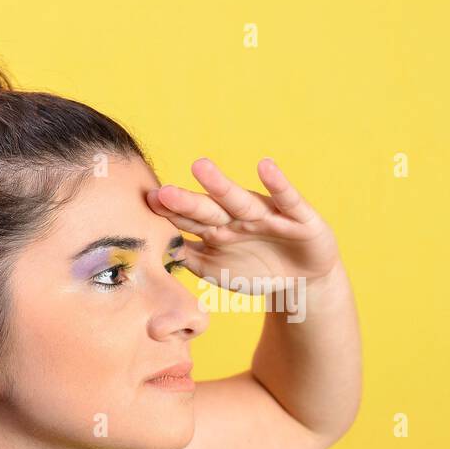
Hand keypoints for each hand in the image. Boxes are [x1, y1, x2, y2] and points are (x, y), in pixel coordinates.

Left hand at [145, 157, 339, 292]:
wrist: (302, 281)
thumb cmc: (256, 271)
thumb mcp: (218, 271)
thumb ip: (189, 259)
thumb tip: (154, 251)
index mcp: (217, 229)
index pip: (189, 221)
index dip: (170, 214)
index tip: (147, 204)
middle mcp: (238, 217)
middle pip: (209, 209)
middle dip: (187, 202)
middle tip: (163, 192)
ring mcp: (267, 215)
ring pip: (241, 201)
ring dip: (221, 186)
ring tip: (200, 167)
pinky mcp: (299, 217)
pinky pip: (287, 199)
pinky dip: (278, 183)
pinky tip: (265, 167)